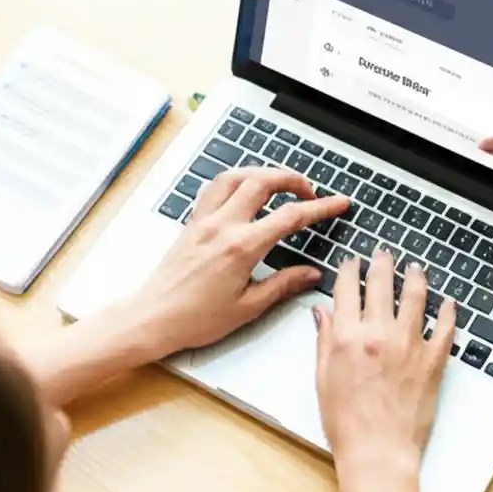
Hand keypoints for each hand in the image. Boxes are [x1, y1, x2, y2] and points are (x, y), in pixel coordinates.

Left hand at [122, 167, 349, 357]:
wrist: (153, 318)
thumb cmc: (195, 319)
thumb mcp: (248, 308)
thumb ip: (283, 285)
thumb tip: (311, 274)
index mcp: (241, 247)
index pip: (290, 217)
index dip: (320, 207)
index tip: (338, 203)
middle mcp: (222, 226)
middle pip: (263, 181)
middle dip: (292, 179)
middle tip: (310, 191)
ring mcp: (204, 220)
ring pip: (236, 176)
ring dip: (262, 172)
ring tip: (280, 183)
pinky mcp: (192, 222)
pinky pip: (215, 187)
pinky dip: (235, 180)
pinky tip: (244, 190)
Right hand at [314, 253, 454, 491]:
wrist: (378, 452)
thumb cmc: (347, 423)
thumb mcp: (323, 378)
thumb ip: (324, 340)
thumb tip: (322, 313)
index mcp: (347, 338)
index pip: (346, 289)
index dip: (349, 269)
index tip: (352, 262)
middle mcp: (378, 335)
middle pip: (380, 284)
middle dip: (381, 263)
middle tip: (384, 254)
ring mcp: (409, 345)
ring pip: (415, 296)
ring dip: (415, 277)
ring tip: (415, 268)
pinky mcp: (432, 361)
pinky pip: (445, 328)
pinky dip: (448, 311)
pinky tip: (448, 301)